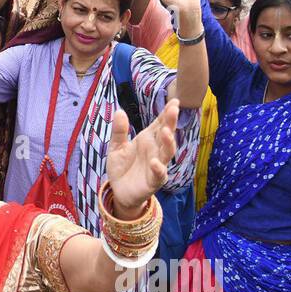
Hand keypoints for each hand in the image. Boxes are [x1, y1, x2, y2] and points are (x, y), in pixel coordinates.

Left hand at [105, 98, 179, 214]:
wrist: (118, 190)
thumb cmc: (122, 167)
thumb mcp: (116, 146)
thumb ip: (119, 131)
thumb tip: (119, 111)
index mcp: (148, 140)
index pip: (160, 124)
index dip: (167, 113)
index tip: (174, 100)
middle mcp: (155, 150)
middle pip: (166, 134)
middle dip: (170, 122)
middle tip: (173, 109)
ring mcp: (156, 165)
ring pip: (167, 153)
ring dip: (168, 143)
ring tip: (166, 132)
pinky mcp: (153, 181)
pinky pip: (159, 175)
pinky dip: (158, 169)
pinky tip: (155, 162)